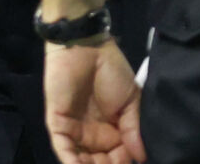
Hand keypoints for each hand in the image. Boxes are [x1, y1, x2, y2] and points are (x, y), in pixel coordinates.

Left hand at [45, 41, 145, 163]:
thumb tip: (141, 157)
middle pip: (99, 162)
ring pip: (80, 160)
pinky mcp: (57, 123)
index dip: (124, 163)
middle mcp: (92, 134)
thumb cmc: (111, 70)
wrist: (87, 47)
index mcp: (111, 130)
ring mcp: (74, 129)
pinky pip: (63, 149)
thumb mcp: (131, 101)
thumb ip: (133, 130)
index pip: (118, 157)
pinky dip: (71, 163)